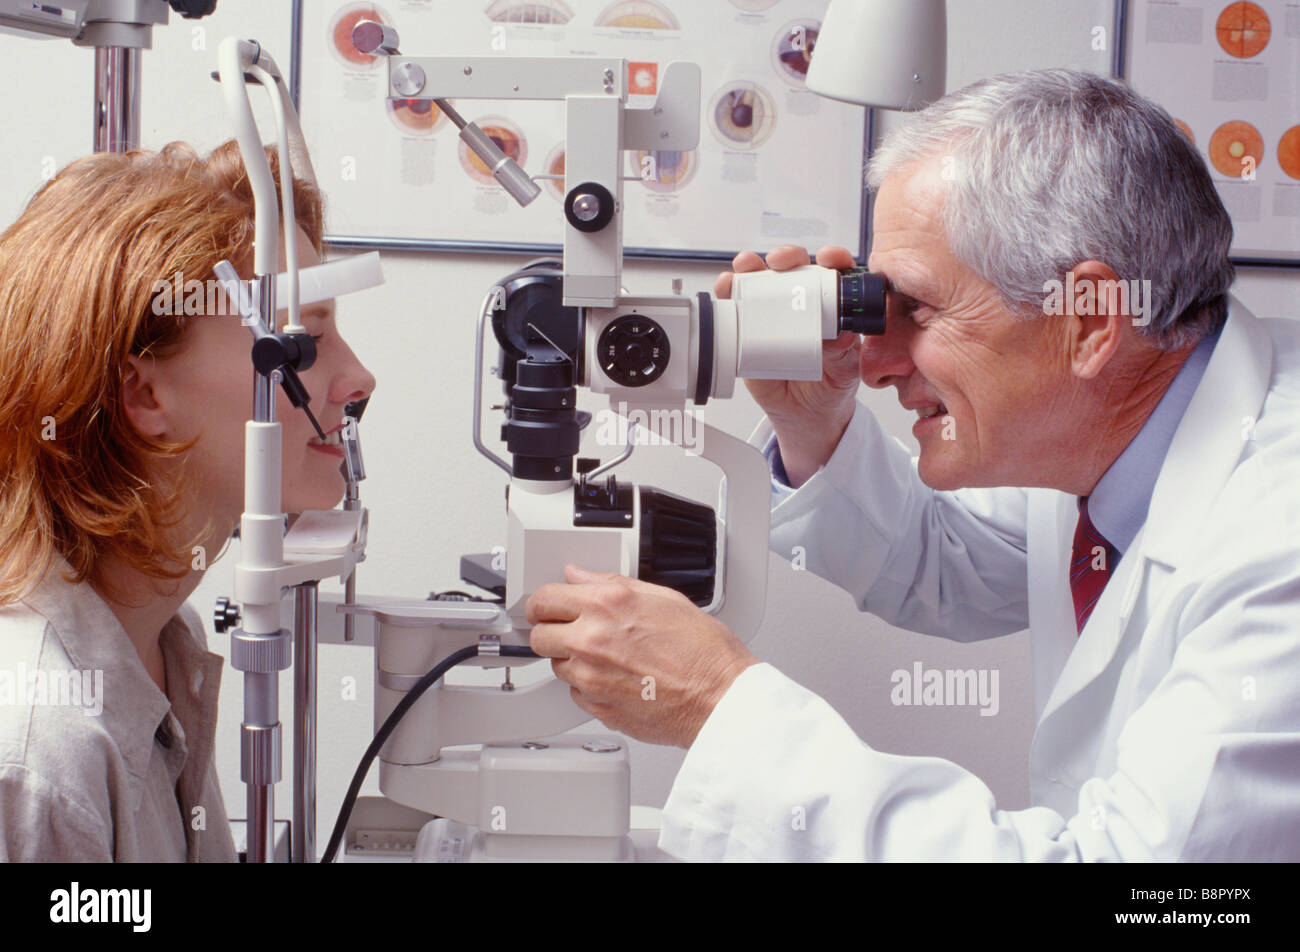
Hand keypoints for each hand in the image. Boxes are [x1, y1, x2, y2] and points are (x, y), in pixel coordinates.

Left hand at [526, 565, 758, 747]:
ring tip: (607, 657)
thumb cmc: (703, 650)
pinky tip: (616, 678)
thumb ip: (611, 583)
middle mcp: (592, 640)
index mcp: (606, 605)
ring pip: (556, 666)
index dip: (544, 603)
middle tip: (571, 631)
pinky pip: (575, 693)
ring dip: (572, 660)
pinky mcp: (597, 707)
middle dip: (551, 632)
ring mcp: (591, 677)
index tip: (547, 607)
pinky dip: (588, 686)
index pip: (545, 599)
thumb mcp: (663, 597)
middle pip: (539, 636)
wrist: (719, 697)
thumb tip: (581, 576)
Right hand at [715, 244, 861, 485]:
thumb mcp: (845, 370)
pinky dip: (728, 292)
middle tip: (781, 262)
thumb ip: (843, 353)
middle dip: (785, 257)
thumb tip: (840, 336)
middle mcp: (800, 303)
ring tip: (747, 268)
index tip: (829, 259)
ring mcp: (772, 314)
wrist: (807, 416)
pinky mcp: (749, 331)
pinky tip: (727, 288)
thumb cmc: (831, 385)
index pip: (833, 272)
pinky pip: (736, 308)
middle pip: (792, 267)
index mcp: (831, 306)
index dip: (832, 258)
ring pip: (760, 279)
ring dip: (751, 267)